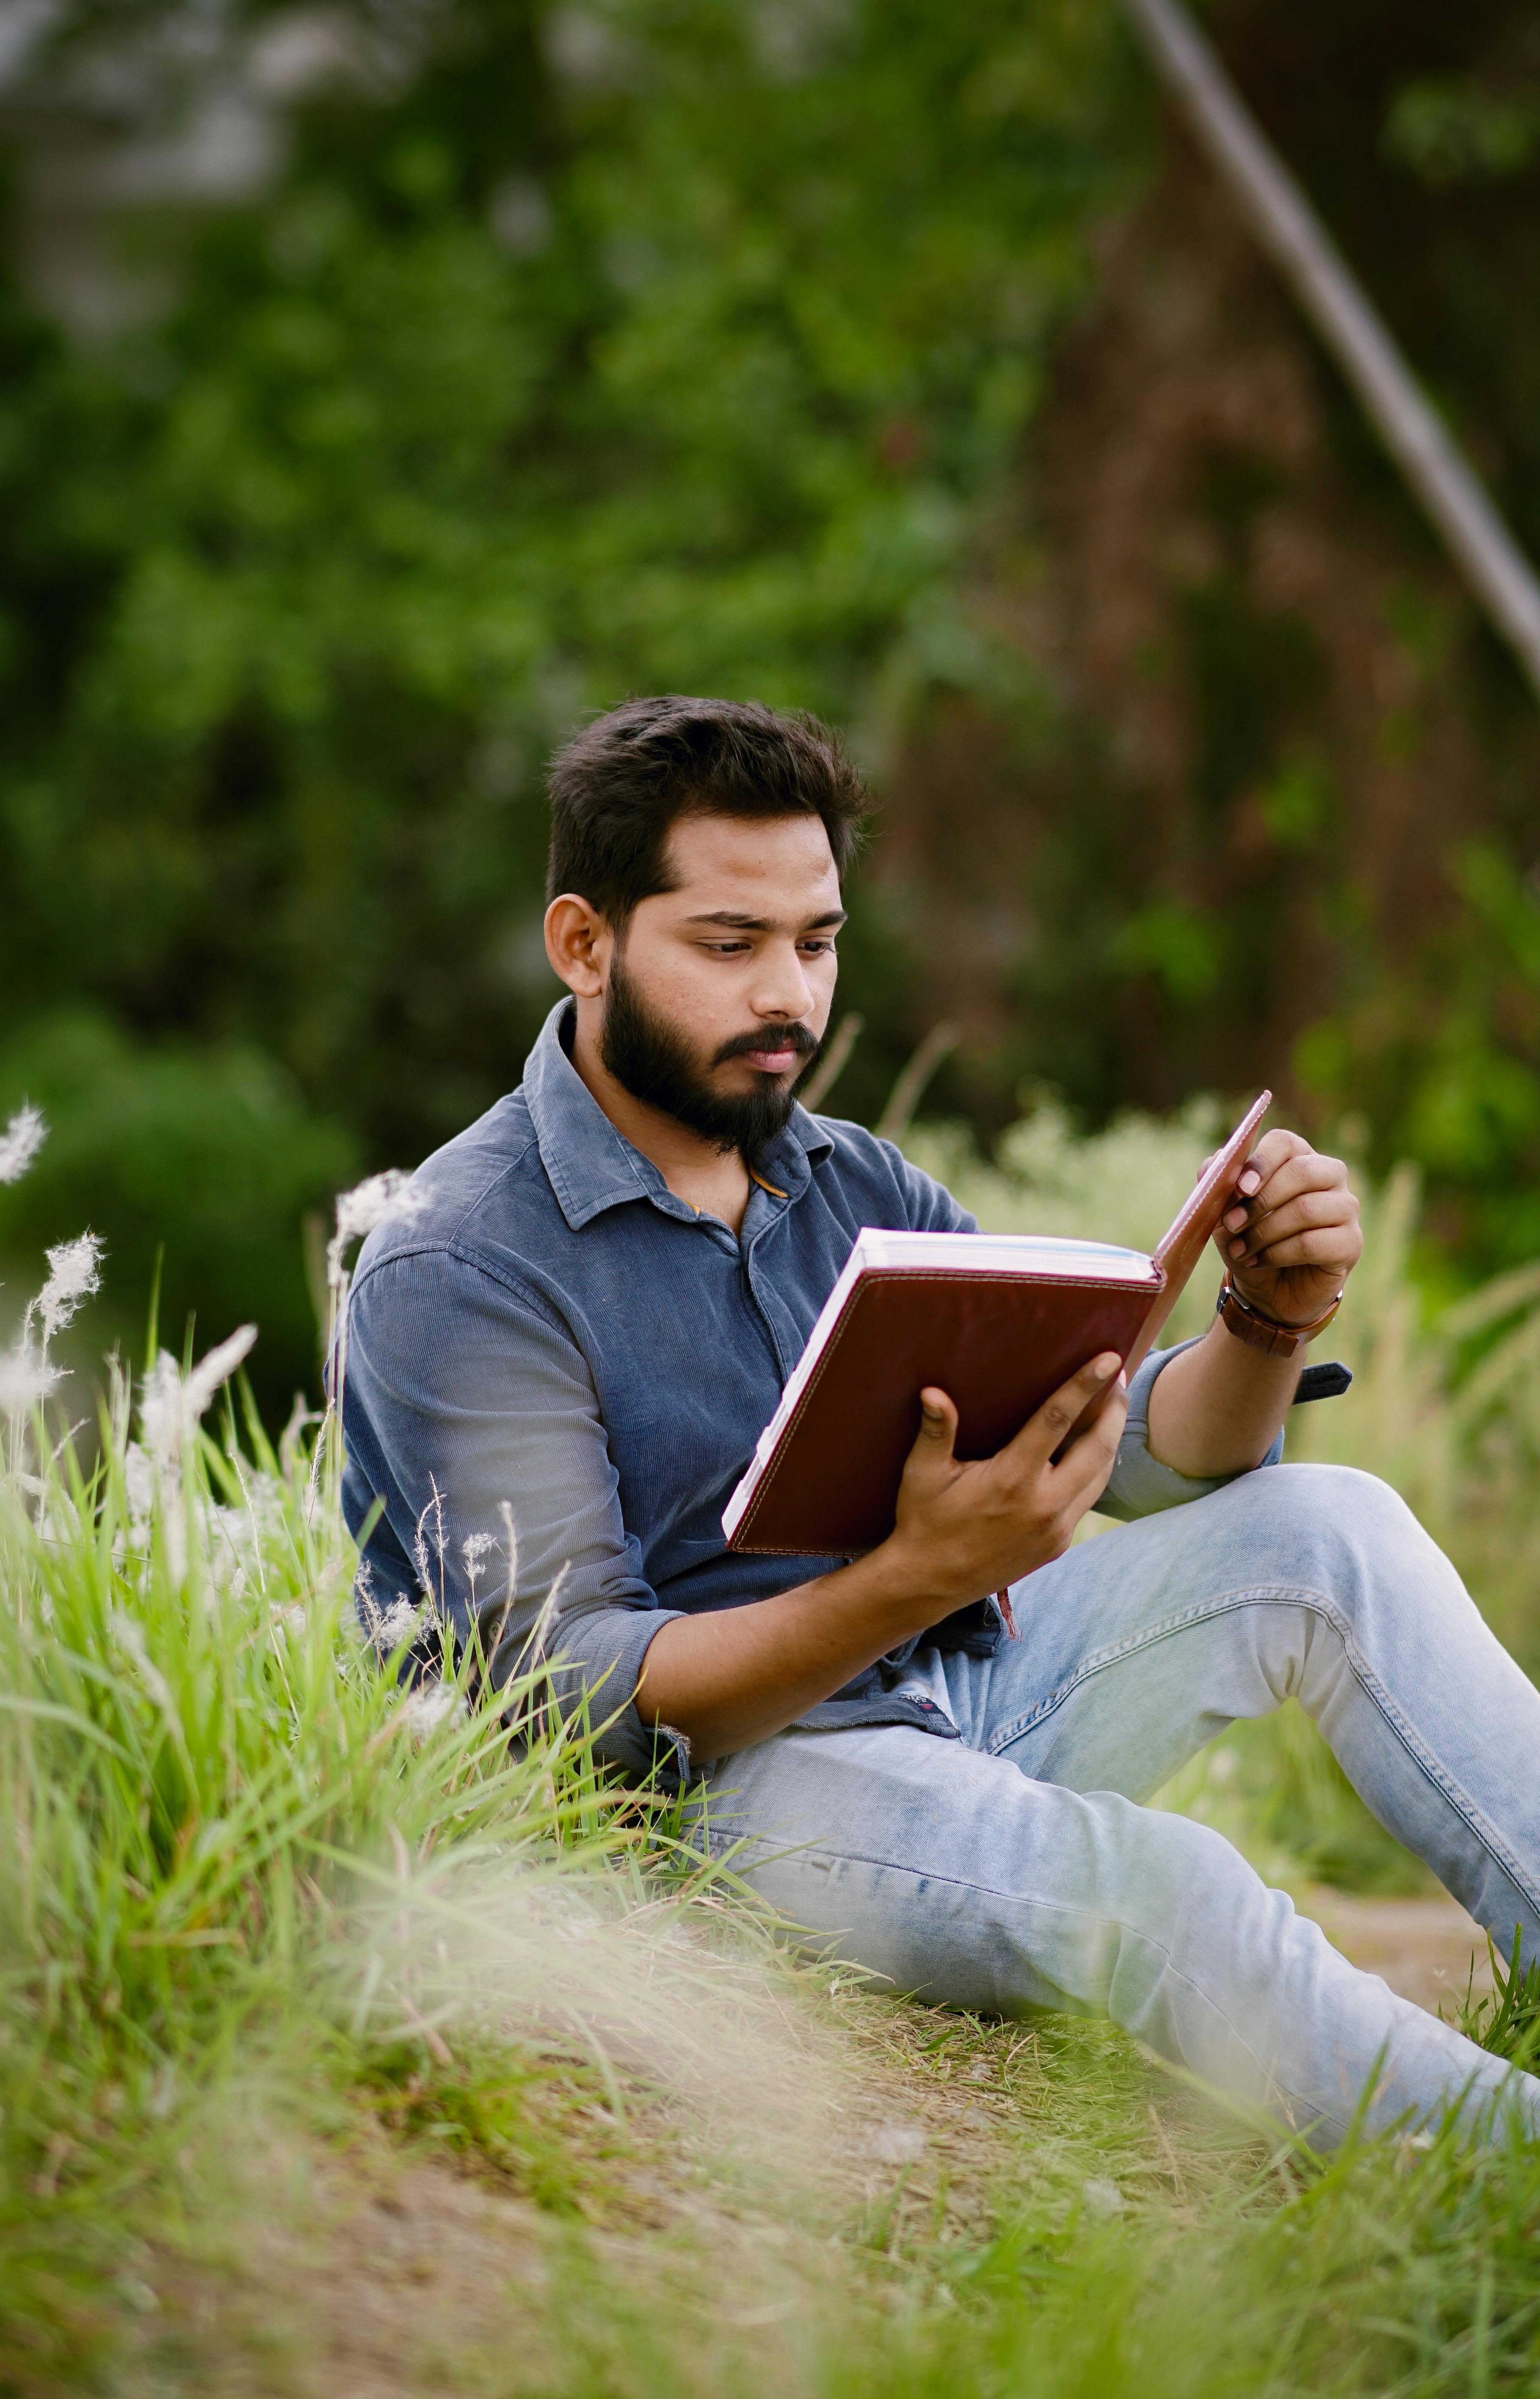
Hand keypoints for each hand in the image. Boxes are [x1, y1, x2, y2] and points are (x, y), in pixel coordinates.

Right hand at [885, 1353, 1126, 1610]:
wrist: (930, 1582)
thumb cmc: (923, 1521)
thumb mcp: (922, 1474)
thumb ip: (935, 1431)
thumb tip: (933, 1392)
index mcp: (1011, 1480)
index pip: (1057, 1420)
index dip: (1084, 1386)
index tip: (1108, 1359)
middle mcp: (1043, 1505)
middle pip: (1097, 1448)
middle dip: (1113, 1409)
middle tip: (1118, 1377)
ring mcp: (1055, 1530)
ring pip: (1100, 1476)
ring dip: (1110, 1439)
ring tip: (1112, 1406)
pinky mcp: (1058, 1545)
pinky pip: (1087, 1499)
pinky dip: (1096, 1469)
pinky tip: (1092, 1449)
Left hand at [1214, 1128, 1362, 1327]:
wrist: (1271, 1291)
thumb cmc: (1251, 1242)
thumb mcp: (1225, 1216)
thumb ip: (1219, 1188)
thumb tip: (1213, 1165)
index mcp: (1298, 1158)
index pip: (1285, 1142)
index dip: (1261, 1162)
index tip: (1240, 1187)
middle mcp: (1329, 1177)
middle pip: (1302, 1171)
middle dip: (1260, 1200)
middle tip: (1231, 1224)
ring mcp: (1345, 1209)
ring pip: (1306, 1209)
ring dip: (1264, 1232)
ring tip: (1239, 1250)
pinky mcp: (1350, 1243)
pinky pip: (1313, 1243)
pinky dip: (1277, 1254)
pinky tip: (1258, 1261)